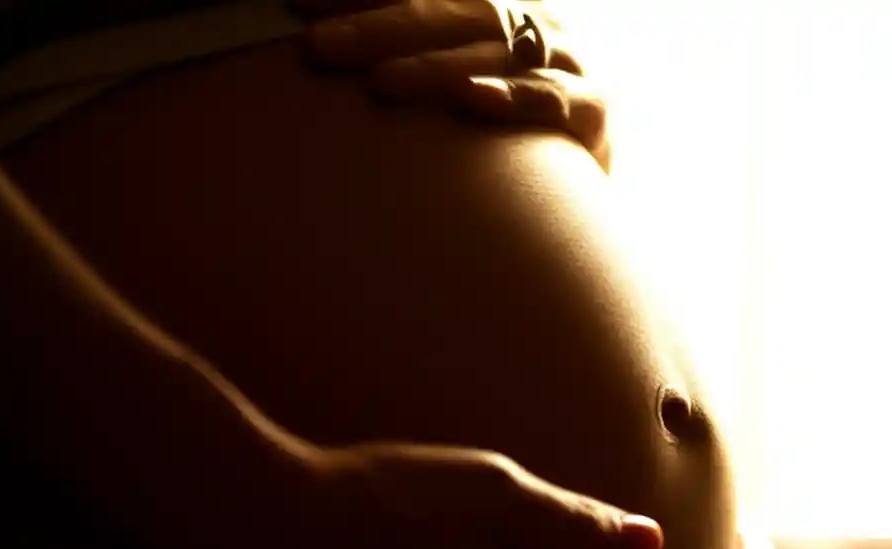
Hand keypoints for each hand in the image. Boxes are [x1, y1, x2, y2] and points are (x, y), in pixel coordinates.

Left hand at [292, 0, 611, 170]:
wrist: (586, 187)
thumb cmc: (507, 135)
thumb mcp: (463, 77)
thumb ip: (414, 54)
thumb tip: (316, 45)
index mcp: (500, 4)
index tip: (298, 4)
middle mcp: (535, 21)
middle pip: (453, 12)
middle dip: (380, 25)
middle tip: (317, 45)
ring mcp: (568, 63)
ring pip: (495, 51)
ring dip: (434, 65)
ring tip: (378, 81)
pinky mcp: (593, 112)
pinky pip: (551, 100)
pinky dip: (512, 98)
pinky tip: (470, 99)